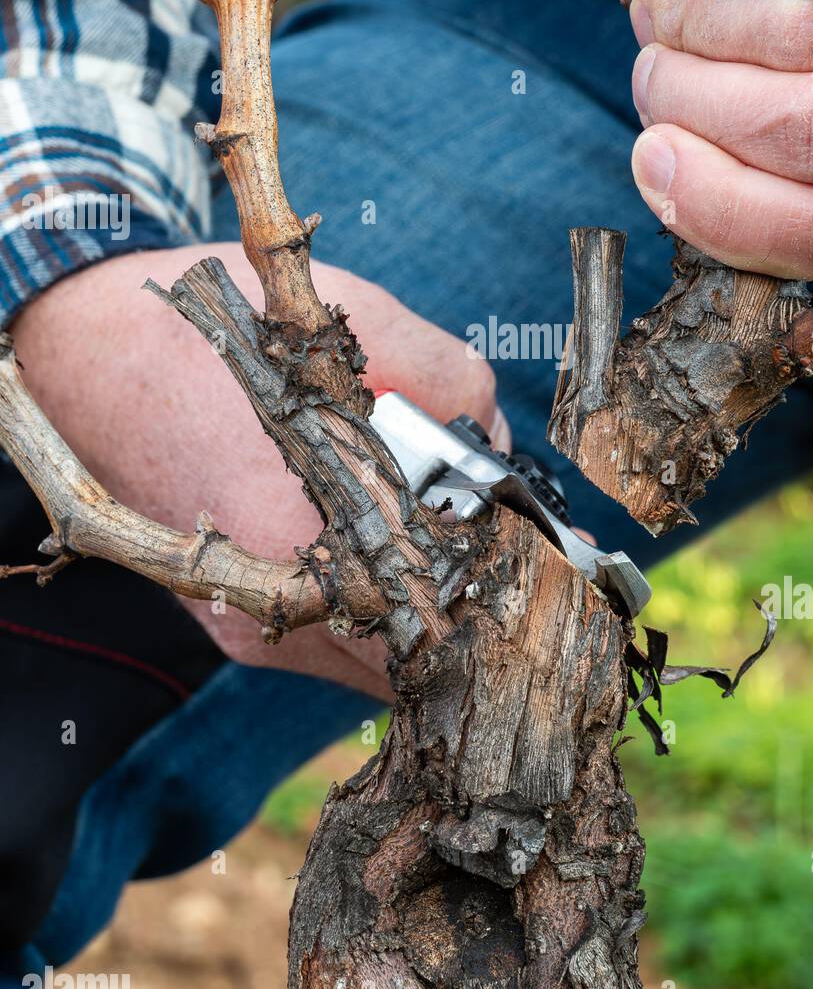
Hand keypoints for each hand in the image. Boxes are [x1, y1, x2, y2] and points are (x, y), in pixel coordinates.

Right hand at [12, 245, 506, 703]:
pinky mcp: (233, 621)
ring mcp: (248, 623)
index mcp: (298, 535)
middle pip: (414, 657)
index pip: (440, 618)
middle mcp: (269, 605)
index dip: (508, 592)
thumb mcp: (349, 327)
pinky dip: (378, 614)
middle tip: (518, 563)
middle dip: (477, 611)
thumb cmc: (219, 337)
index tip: (551, 564)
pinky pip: (332, 643)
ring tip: (463, 555)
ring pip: (374, 661)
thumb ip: (448, 382)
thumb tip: (498, 443)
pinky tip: (395, 555)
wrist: (85, 356)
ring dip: (429, 618)